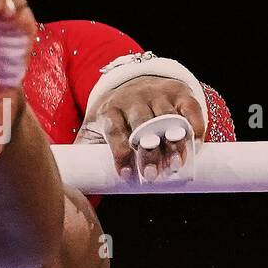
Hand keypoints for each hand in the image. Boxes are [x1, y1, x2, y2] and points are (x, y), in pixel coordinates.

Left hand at [75, 75, 204, 181]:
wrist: (131, 82)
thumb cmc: (112, 118)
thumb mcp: (94, 130)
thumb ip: (85, 153)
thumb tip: (71, 185)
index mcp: (109, 110)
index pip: (114, 130)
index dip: (120, 153)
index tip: (127, 176)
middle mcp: (132, 99)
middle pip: (142, 124)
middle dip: (148, 151)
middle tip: (154, 175)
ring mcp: (156, 93)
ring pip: (167, 117)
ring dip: (173, 143)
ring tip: (176, 165)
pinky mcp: (177, 91)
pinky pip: (189, 107)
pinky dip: (194, 125)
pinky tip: (196, 144)